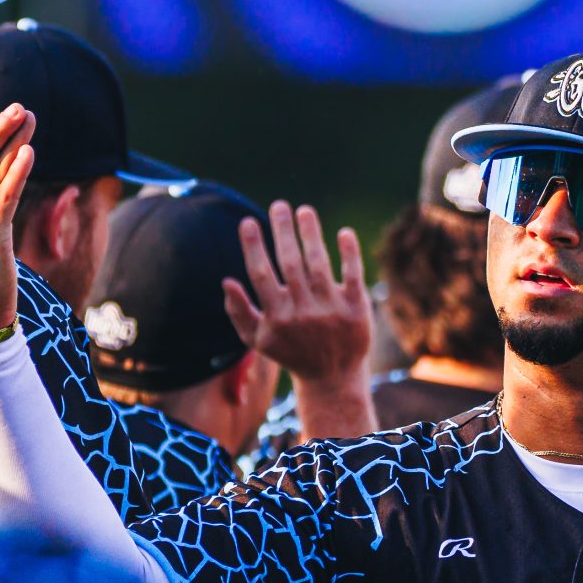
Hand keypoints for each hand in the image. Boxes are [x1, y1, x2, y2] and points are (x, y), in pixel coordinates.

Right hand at [226, 202, 370, 387]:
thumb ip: (239, 312)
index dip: (253, 247)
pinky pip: (352, 275)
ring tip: (304, 211)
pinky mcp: (356, 308)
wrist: (332, 376)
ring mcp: (331, 309)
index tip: (248, 221)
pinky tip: (343, 233)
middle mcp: (303, 312)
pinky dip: (349, 254)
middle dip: (282, 231)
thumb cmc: (291, 352)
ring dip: (310, 234)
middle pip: (290, 263)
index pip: (261, 275)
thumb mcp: (259, 340)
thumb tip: (226, 281)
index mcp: (277, 317)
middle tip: (278, 205)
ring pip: (319, 264)